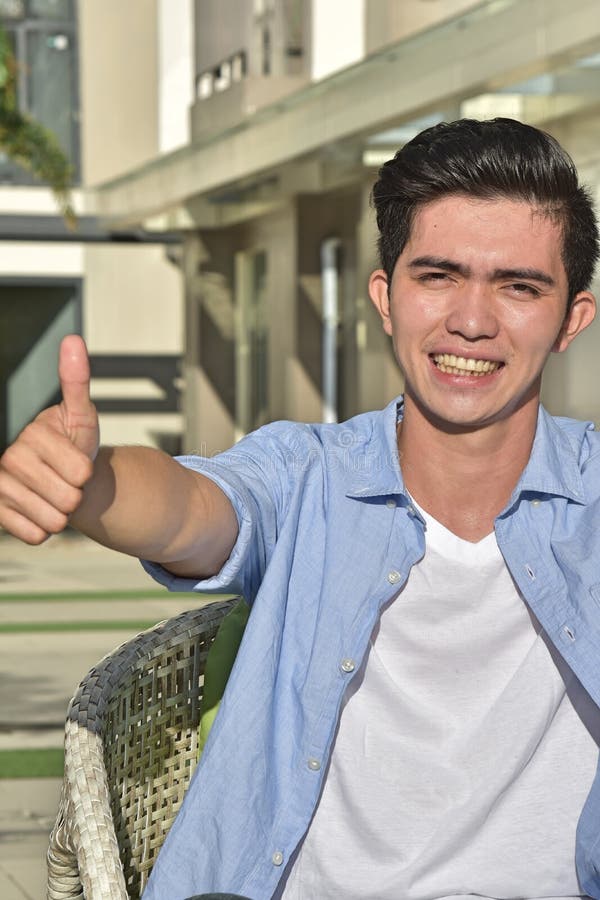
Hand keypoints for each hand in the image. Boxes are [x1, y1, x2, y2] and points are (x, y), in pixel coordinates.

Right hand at [0, 334, 98, 543]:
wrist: (60, 476)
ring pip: (54, 521)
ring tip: (56, 494)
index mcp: (32, 436)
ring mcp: (1, 488)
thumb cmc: (74, 443)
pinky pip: (36, 536)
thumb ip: (77, 382)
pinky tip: (40, 510)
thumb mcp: (81, 414)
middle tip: (67, 480)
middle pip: (69, 499)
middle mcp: (9, 460)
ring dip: (63, 514)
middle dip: (77, 494)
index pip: (81, 472)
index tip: (76, 459)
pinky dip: (45, 529)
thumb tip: (72, 340)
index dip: (88, 471)